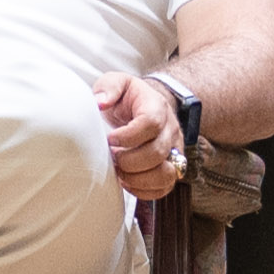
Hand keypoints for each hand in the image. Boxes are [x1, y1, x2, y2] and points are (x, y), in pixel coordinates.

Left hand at [94, 71, 190, 196]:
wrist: (147, 107)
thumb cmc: (129, 98)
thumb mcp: (117, 83)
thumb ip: (108, 87)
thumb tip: (100, 102)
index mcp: (156, 107)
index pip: (150, 123)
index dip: (128, 136)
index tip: (110, 139)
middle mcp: (170, 131)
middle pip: (157, 153)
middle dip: (128, 160)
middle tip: (111, 157)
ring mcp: (173, 151)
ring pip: (166, 174)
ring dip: (138, 179)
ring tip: (119, 173)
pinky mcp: (171, 168)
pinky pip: (165, 187)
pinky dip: (144, 190)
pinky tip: (127, 181)